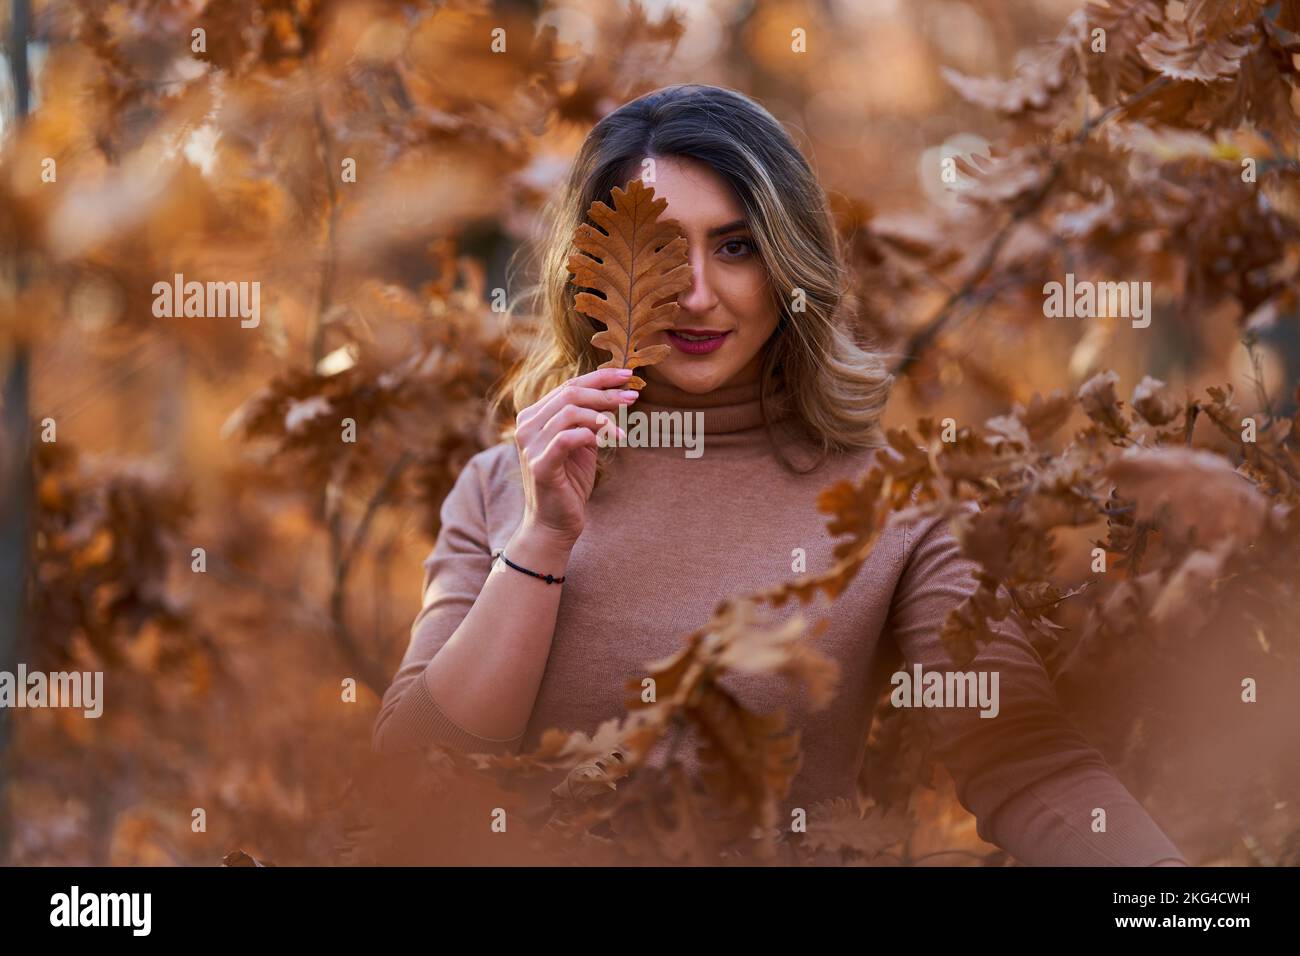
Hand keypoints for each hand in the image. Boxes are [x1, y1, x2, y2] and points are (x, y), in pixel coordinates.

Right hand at [512, 366, 638, 546]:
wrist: (555, 523)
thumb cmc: (569, 482)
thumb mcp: (583, 444)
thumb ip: (592, 419)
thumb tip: (616, 393)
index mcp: (534, 416)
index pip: (568, 386)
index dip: (599, 377)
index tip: (628, 376)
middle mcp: (526, 426)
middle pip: (570, 394)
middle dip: (605, 392)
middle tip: (632, 396)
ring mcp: (530, 445)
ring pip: (570, 412)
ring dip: (603, 415)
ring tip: (623, 429)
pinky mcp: (540, 465)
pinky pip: (568, 438)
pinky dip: (593, 434)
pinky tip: (612, 439)